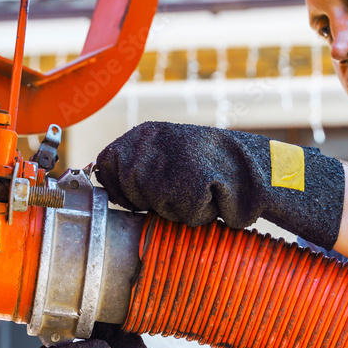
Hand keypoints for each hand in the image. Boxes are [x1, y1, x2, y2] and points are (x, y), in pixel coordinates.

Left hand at [95, 121, 346, 249]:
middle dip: (152, 201)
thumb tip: (93, 176)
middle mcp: (152, 140)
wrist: (254, 169)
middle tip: (181, 188)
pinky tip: (212, 196)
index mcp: (142, 134)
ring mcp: (172, 156)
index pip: (105, 166)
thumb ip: (130, 167)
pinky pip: (182, 213)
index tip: (146, 192)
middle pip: (129, 190)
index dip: (122, 188)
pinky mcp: (193, 176)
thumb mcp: (161, 159)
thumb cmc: (205, 172)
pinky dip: (198, 213)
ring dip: (177, 208)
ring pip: (154, 205)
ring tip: (198, 191)